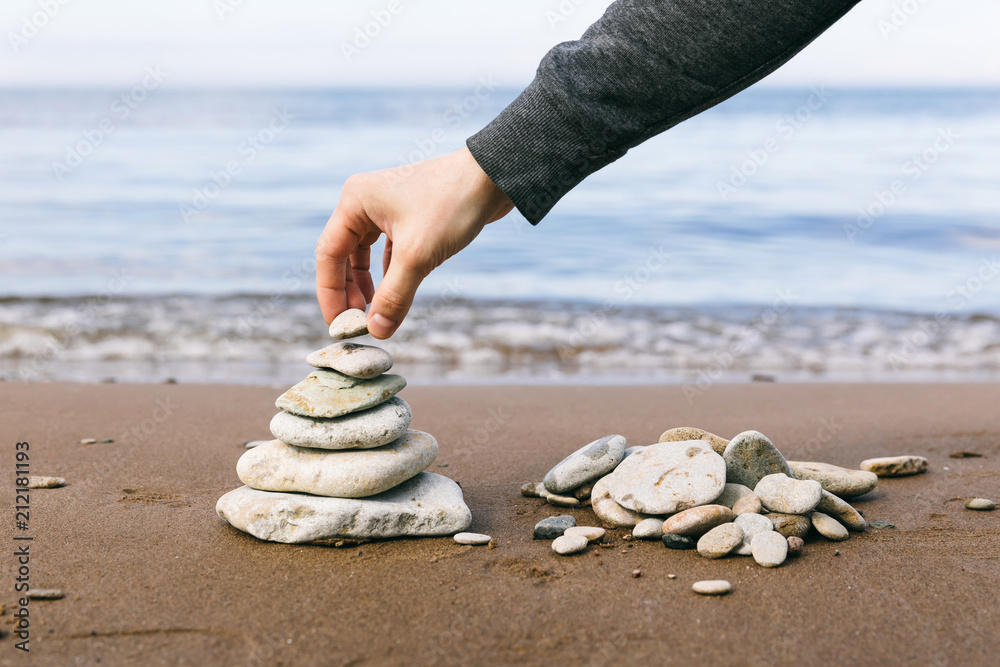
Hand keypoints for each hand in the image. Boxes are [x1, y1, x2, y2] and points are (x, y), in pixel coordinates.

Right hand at [316, 147, 513, 338]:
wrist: (494, 177)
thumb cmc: (452, 205)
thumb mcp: (418, 256)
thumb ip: (394, 296)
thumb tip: (377, 331)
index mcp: (355, 202)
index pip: (328, 254)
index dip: (330, 293)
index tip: (338, 325)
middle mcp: (365, 201)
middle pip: (344, 255)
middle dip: (349, 291)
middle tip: (357, 323)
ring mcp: (387, 208)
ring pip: (367, 254)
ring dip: (370, 284)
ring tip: (374, 313)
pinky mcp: (410, 216)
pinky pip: (390, 250)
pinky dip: (390, 273)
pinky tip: (395, 294)